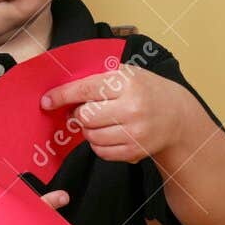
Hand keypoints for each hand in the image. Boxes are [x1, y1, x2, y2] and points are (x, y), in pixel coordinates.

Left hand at [39, 63, 198, 163]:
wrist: (176, 116)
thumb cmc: (147, 90)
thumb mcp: (129, 73)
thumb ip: (100, 77)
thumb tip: (64, 88)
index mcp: (128, 83)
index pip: (85, 89)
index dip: (62, 95)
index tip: (47, 100)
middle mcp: (132, 108)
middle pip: (85, 116)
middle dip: (78, 114)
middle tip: (83, 111)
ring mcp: (134, 132)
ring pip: (91, 136)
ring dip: (88, 130)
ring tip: (100, 122)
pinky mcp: (134, 151)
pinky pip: (101, 151)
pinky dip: (98, 144)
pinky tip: (108, 134)